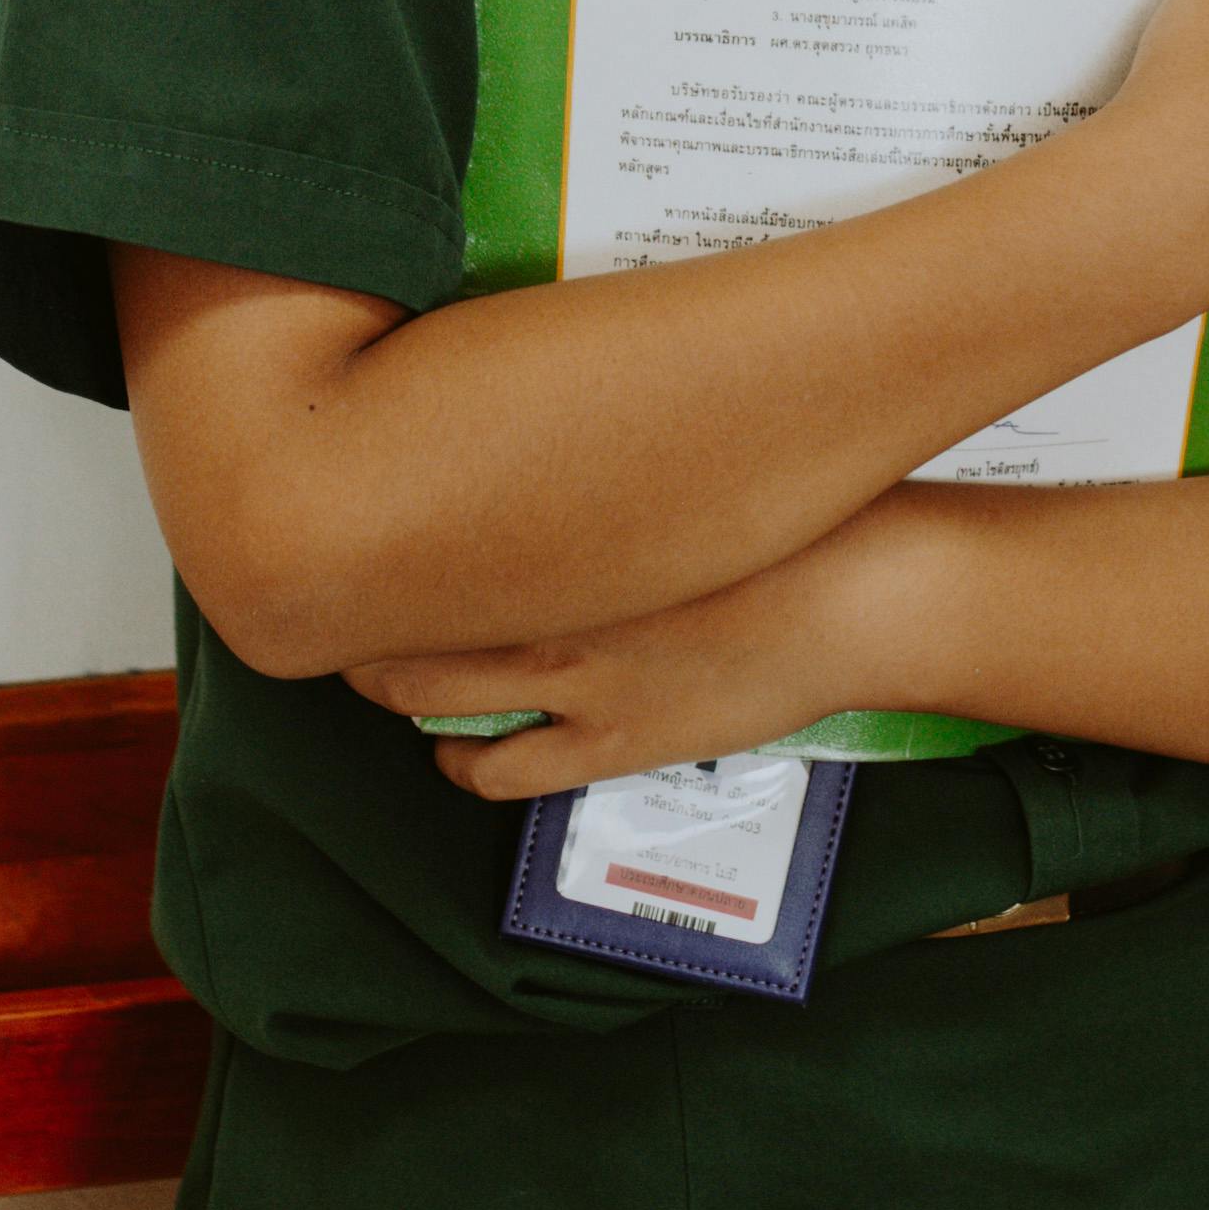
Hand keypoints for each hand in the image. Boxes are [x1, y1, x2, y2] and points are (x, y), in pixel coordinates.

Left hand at [346, 494, 940, 798]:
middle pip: (398, 617)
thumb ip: (583, 463)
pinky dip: (461, 765)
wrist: (859, 594)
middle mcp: (545, 602)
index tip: (353, 529)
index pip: (412, 531)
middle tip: (349, 605)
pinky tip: (457, 752)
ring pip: (426, 698)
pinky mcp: (611, 745)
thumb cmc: (779, 517)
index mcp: (553, 518)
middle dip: (360, 616)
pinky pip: (499, 772)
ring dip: (395, 689)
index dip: (364, 538)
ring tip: (388, 674)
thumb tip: (521, 437)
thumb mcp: (670, 464)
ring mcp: (572, 682)